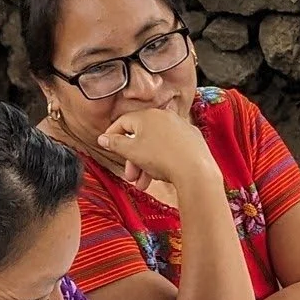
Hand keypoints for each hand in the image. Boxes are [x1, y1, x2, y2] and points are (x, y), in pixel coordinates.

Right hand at [96, 102, 212, 191]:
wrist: (195, 170)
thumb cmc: (163, 158)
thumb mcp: (131, 151)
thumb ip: (115, 144)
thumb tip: (103, 138)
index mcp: (147, 115)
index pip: (123, 122)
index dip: (112, 135)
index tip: (107, 145)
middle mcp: (165, 116)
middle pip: (141, 136)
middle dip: (132, 159)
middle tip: (130, 176)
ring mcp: (181, 127)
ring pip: (156, 145)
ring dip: (146, 164)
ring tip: (144, 184)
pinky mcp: (193, 139)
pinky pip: (172, 148)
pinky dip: (163, 160)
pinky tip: (162, 174)